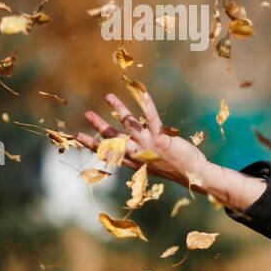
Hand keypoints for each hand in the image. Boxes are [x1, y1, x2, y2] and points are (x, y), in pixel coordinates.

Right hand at [76, 87, 209, 190]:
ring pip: (129, 126)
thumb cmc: (173, 168)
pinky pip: (153, 120)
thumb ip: (139, 155)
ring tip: (109, 96)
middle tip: (86, 113)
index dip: (92, 143)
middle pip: (114, 139)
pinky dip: (147, 107)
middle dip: (99, 126)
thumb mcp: (151, 164)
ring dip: (119, 110)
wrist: (194, 176)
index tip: (76, 135)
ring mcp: (149, 146)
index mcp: (133, 160)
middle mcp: (138, 153)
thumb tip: (129, 147)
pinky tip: (144, 94)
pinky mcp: (162, 140)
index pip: (108, 151)